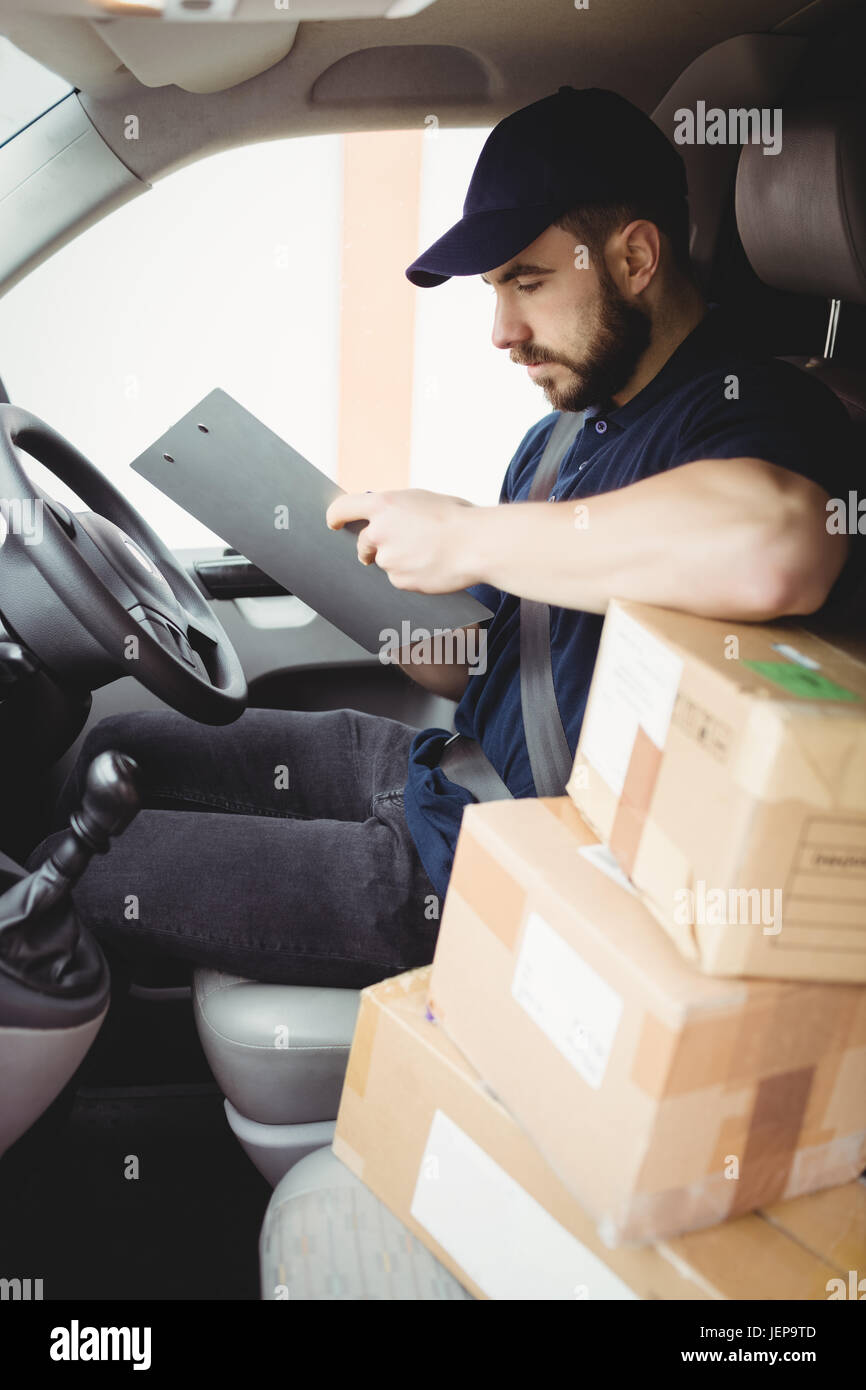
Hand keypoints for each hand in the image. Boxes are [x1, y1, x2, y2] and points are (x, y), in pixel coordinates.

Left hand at [325, 489, 480, 591]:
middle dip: (373, 548)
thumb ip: (397, 509)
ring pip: (385, 563)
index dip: (335, 517)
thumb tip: (385, 518)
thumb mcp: (422, 500)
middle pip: (363, 543)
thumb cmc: (458, 518)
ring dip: (400, 561)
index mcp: (384, 504)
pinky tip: (432, 567)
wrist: (477, 544)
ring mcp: (387, 559)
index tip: (333, 524)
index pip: (343, 508)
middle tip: (398, 546)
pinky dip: (412, 576)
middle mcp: (379, 531)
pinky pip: (399, 580)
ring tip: (429, 553)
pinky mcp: (398, 580)